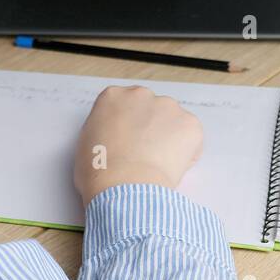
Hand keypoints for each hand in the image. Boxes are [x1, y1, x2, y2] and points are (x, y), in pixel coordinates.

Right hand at [73, 85, 203, 205]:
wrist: (124, 185)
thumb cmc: (100, 170)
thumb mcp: (87, 142)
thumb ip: (104, 129)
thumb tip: (116, 138)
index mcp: (113, 97)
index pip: (124, 106)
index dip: (128, 127)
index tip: (128, 143)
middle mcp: (141, 95)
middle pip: (150, 110)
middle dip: (150, 129)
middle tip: (144, 156)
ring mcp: (167, 107)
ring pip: (172, 122)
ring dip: (169, 139)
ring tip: (157, 166)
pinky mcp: (189, 124)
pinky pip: (191, 138)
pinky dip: (186, 153)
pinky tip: (171, 169)